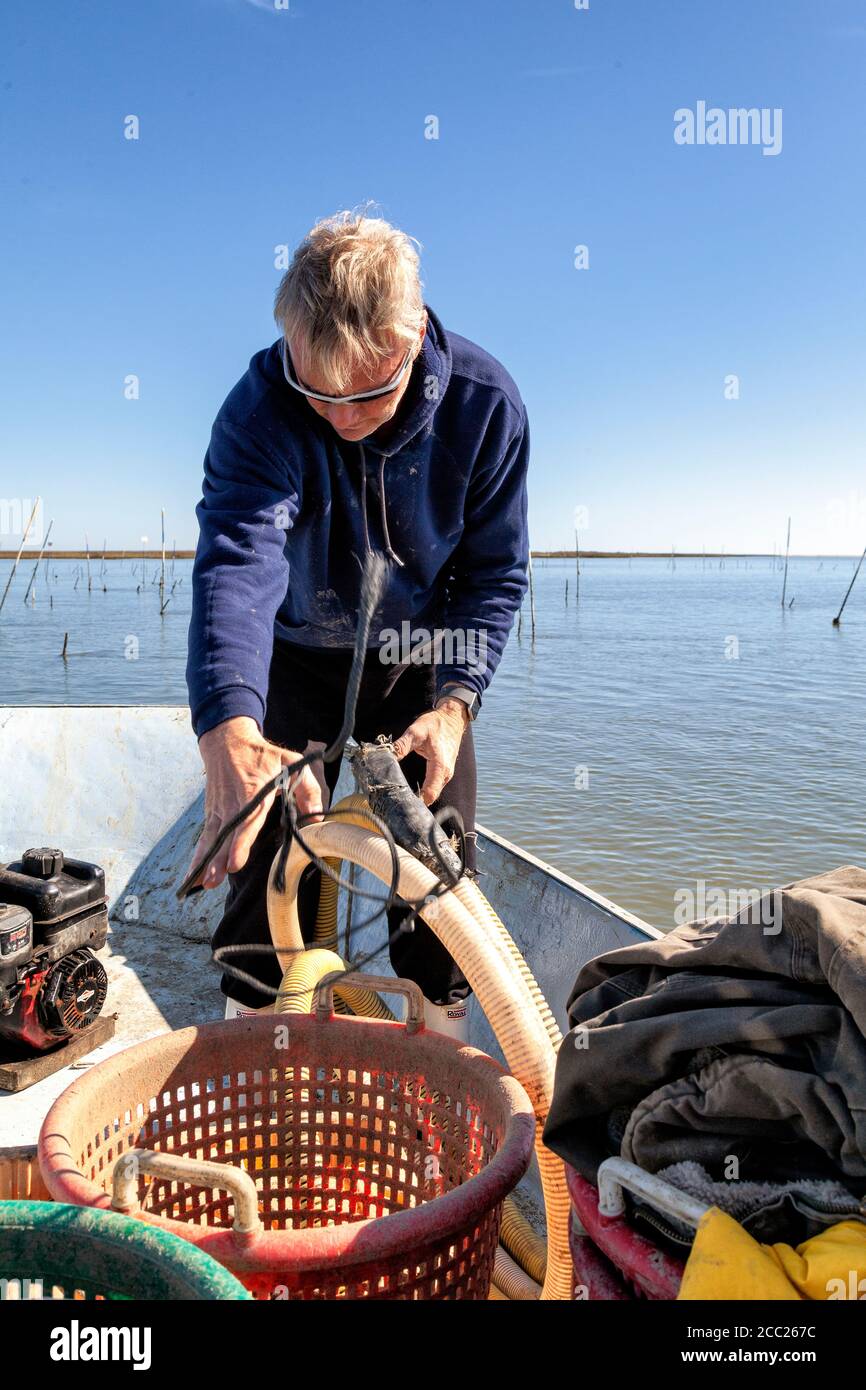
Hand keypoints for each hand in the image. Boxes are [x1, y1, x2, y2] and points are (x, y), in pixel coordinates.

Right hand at [186, 717, 328, 888]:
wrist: (228, 740)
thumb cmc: (263, 755)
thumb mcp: (291, 763)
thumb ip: (307, 790)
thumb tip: (316, 817)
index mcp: (253, 791)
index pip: (246, 821)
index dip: (240, 842)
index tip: (234, 863)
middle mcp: (232, 802)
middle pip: (224, 834)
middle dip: (218, 858)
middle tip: (214, 879)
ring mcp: (219, 808)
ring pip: (211, 838)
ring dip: (205, 861)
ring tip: (201, 882)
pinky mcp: (212, 813)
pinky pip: (205, 837)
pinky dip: (198, 856)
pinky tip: (194, 876)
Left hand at [392, 698, 468, 805]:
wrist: (452, 719)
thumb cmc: (436, 724)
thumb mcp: (416, 731)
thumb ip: (402, 746)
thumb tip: (387, 757)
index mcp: (440, 765)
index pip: (430, 793)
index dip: (417, 802)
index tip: (402, 804)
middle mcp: (446, 774)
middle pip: (431, 797)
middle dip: (416, 802)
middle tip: (397, 803)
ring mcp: (446, 775)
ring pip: (434, 793)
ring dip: (420, 798)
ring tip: (402, 799)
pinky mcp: (444, 773)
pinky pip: (435, 787)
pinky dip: (425, 791)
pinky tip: (412, 791)